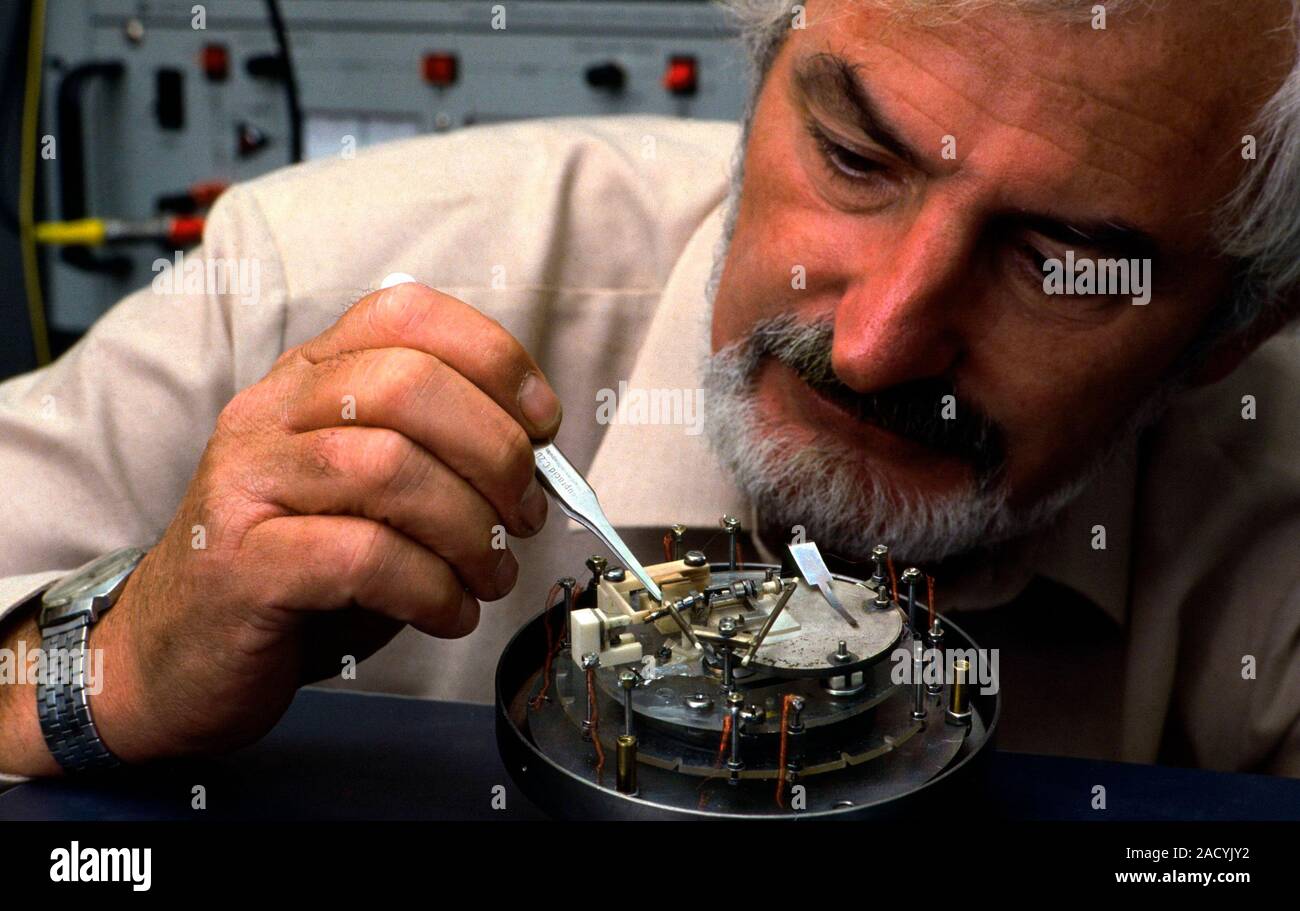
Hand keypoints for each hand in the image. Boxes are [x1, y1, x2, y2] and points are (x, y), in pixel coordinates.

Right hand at [91, 282, 560, 760]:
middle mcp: (272, 415)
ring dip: (471, 530)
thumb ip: (435, 458)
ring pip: (388, 468)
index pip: (405, 315)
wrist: (175, 652)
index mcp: (308, 379)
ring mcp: (249, 483)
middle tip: (524, 514)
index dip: (494, 359)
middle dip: (495, 451)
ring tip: (490, 574)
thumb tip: (536, 461)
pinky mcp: (242, 564)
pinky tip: (449, 612)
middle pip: (407, 384)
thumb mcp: (367, 493)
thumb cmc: (294, 568)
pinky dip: (431, 588)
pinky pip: (362, 557)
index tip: (542, 423)